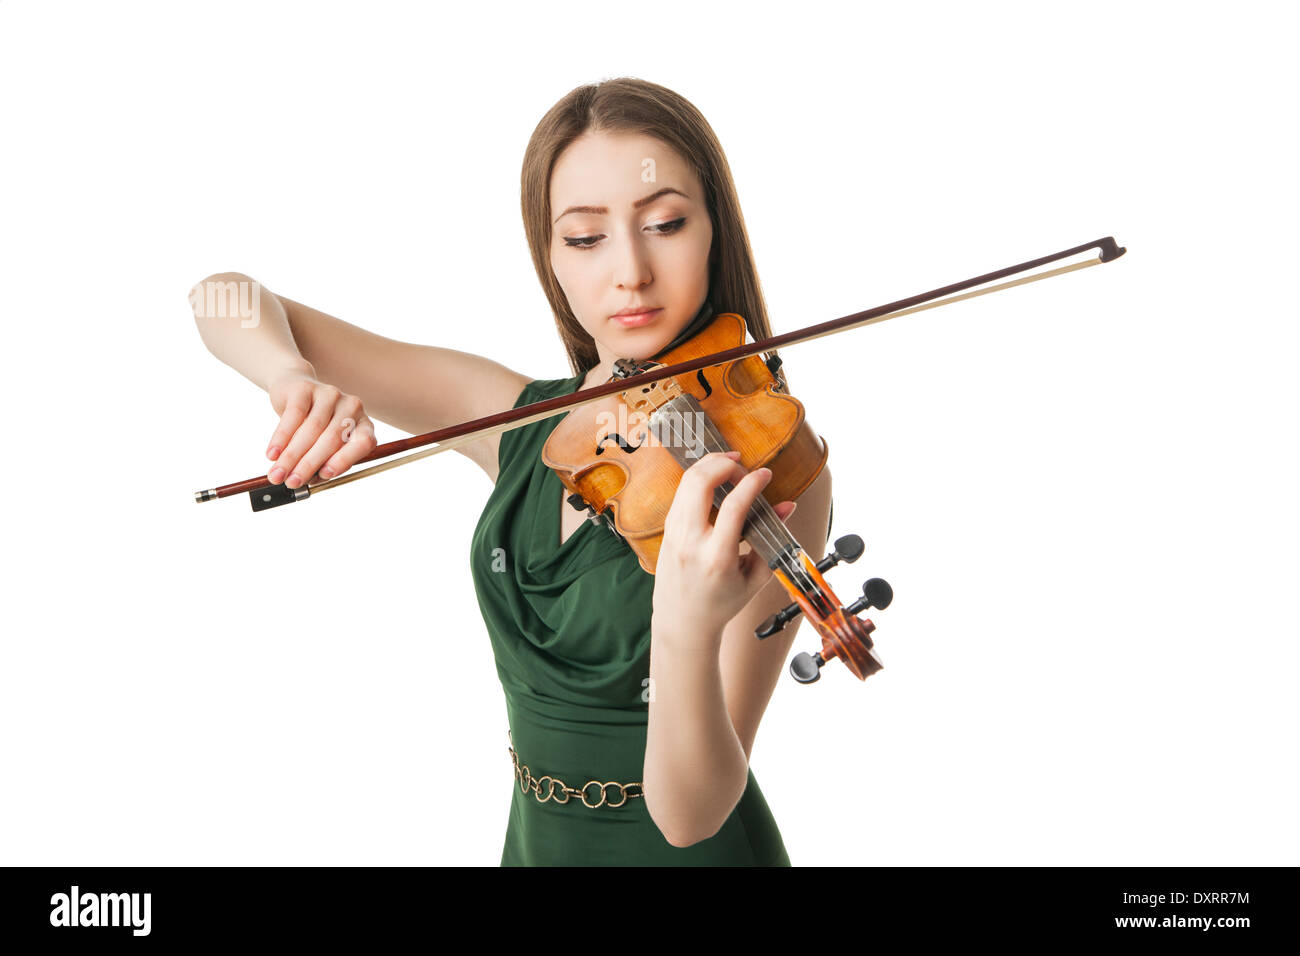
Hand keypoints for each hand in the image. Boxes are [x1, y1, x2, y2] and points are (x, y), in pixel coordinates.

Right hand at [264, 371, 377, 488]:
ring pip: (311, 429)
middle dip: (308, 465)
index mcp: (364, 425)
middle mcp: (352, 407)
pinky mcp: (306, 388)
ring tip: (277, 474)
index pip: (364, 443)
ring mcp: (330, 394)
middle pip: (332, 439)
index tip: (325, 475)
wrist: (293, 389)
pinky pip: (293, 416)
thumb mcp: (323, 445)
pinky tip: (272, 454)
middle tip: (291, 482)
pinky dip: (280, 438)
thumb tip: (307, 483)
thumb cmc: (313, 427)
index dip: (345, 460)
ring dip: (291, 456)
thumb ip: (321, 463)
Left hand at [651, 450, 797, 645]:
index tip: (765, 475)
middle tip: (741, 464)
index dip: (752, 483)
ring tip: (729, 465)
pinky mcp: (667, 530)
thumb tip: (787, 506)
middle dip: (722, 464)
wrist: (682, 623)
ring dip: (708, 466)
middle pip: (700, 483)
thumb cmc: (721, 604)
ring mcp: (674, 534)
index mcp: (717, 558)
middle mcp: (691, 543)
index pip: (734, 507)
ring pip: (686, 483)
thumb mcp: (754, 577)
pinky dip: (697, 480)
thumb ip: (771, 539)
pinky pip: (680, 494)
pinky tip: (713, 479)